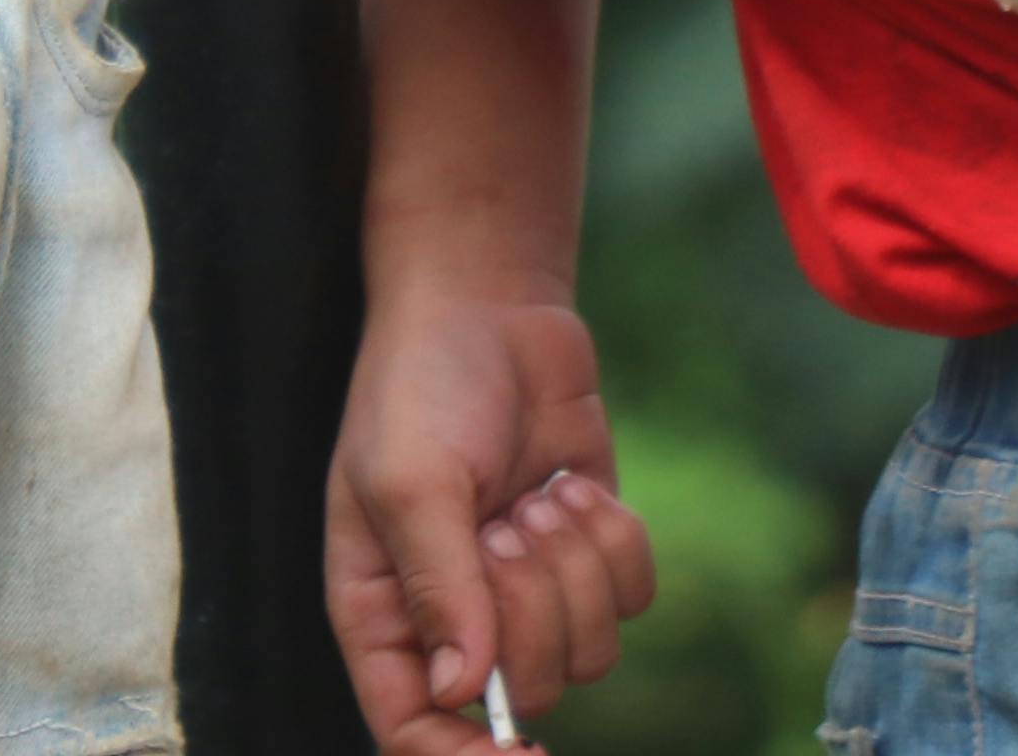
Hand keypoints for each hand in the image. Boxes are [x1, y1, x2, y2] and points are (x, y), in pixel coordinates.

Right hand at [324, 287, 654, 751]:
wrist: (488, 304)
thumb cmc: (421, 386)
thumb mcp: (410, 480)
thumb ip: (438, 588)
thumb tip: (459, 691)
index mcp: (384, 615)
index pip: (413, 729)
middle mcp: (457, 617)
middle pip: (524, 691)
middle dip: (533, 606)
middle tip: (508, 523)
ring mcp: (527, 587)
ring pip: (588, 651)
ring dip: (576, 568)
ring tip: (538, 498)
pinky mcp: (586, 550)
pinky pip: (632, 597)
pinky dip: (616, 542)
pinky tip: (573, 486)